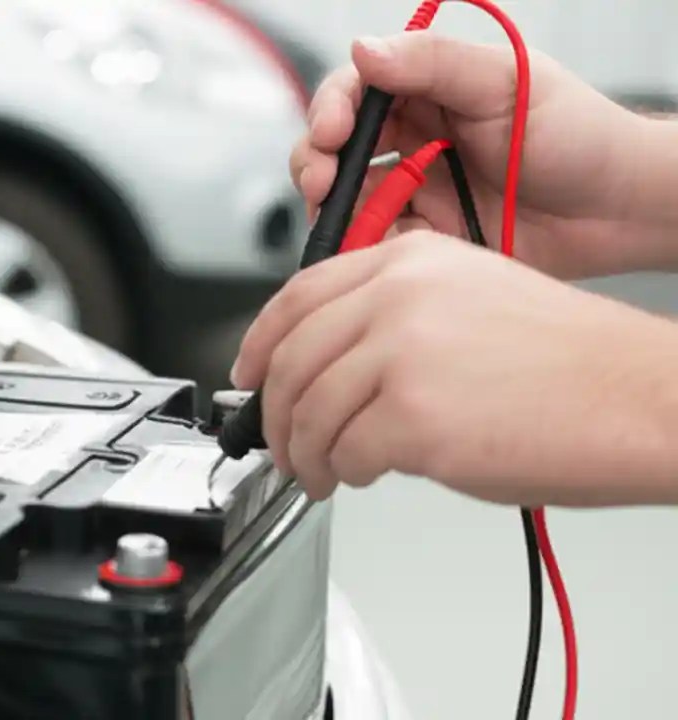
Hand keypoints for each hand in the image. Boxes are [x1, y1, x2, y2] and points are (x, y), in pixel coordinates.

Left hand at [230, 231, 677, 506]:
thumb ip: (393, 318)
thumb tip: (330, 365)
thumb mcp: (470, 299)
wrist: (638, 397)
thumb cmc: (570, 361)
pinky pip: (344, 453)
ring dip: (304, 454)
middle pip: (290, 360)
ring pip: (308, 412)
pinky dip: (342, 473)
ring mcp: (401, 354)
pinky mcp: (412, 416)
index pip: (297, 296)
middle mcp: (397, 296)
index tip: (247, 374)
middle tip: (281, 445)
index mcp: (409, 260)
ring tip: (319, 473)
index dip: (258, 344)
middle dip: (274, 415)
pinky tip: (359, 477)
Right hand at [292, 31, 669, 278]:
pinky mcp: (422, 239)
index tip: (331, 135)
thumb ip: (433, 63)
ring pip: (345, 199)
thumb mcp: (507, 83)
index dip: (331, 111)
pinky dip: (364, 247)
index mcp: (427, 92)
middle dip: (315, 163)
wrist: (616, 210)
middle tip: (320, 184)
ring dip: (333, 209)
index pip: (356, 92)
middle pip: (334, 148)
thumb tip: (364, 49)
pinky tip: (376, 247)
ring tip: (343, 221)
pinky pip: (373, 244)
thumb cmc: (578, 135)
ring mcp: (414, 192)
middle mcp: (412, 140)